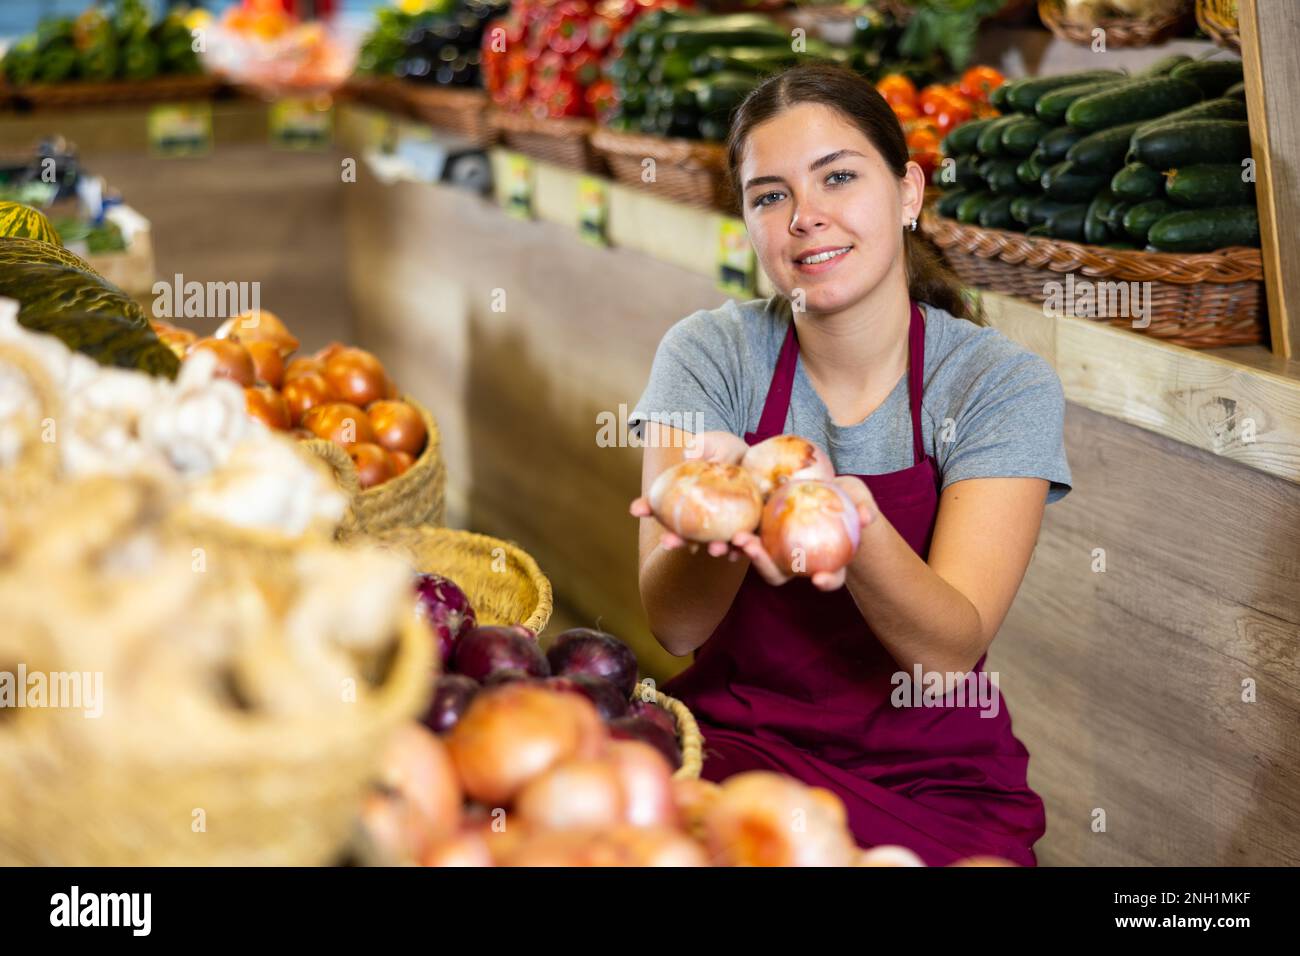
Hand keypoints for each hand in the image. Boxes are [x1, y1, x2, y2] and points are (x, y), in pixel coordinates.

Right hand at [629, 430, 751, 558]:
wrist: (750, 457)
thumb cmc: (723, 448)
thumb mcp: (710, 443)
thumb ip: (699, 448)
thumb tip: (688, 454)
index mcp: (682, 499)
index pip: (659, 506)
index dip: (646, 508)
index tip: (635, 509)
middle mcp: (697, 518)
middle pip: (684, 535)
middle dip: (676, 542)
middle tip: (667, 543)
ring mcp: (720, 527)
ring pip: (713, 544)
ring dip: (712, 549)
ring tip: (716, 549)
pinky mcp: (745, 530)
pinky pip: (742, 544)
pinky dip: (740, 550)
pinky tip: (738, 551)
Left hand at [730, 476, 879, 590]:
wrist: (825, 491)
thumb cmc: (847, 498)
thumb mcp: (859, 498)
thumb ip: (864, 508)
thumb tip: (867, 516)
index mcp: (827, 561)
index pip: (830, 578)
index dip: (826, 581)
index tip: (819, 579)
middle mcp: (797, 562)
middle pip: (780, 575)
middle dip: (765, 567)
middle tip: (753, 550)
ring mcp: (777, 551)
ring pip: (758, 560)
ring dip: (744, 553)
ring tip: (735, 538)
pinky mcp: (762, 535)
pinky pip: (747, 538)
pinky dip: (735, 537)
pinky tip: (726, 526)